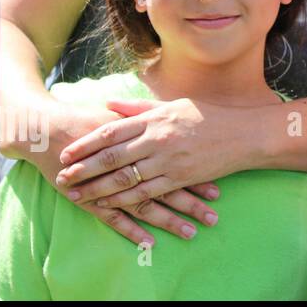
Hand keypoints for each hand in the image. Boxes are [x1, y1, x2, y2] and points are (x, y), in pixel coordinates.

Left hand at [54, 98, 224, 229]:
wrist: (244, 134)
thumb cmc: (208, 116)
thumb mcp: (173, 105)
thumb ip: (139, 108)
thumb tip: (108, 103)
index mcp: (155, 118)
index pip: (111, 131)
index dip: (86, 144)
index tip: (66, 152)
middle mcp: (158, 139)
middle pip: (112, 156)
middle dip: (84, 168)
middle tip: (61, 177)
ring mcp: (169, 160)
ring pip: (124, 178)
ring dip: (97, 187)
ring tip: (76, 194)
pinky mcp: (180, 178)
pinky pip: (145, 192)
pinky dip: (123, 198)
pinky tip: (107, 202)